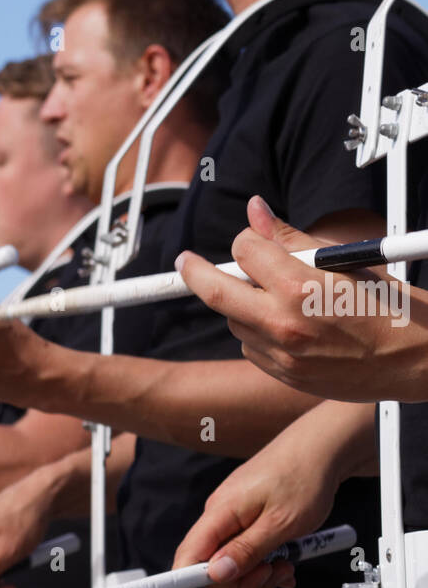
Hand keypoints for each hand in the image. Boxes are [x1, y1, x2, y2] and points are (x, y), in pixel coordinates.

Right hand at [168, 410, 350, 587]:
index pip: (187, 557)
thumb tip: (215, 575)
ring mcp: (232, 517)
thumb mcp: (280, 524)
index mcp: (220, 513)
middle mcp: (220, 516)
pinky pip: (246, 552)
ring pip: (233, 564)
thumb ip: (246, 551)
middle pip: (213, 568)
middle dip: (243, 581)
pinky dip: (265, 563)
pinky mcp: (246, 519)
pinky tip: (285, 559)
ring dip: (260, 573)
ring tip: (287, 562)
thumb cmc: (304, 477)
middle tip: (275, 572)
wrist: (320, 449)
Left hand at [177, 196, 427, 401]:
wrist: (414, 360)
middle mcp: (284, 324)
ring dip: (241, 305)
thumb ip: (291, 239)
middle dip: (195, 274)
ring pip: (235, 322)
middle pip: (217, 293)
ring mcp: (281, 356)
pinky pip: (251, 348)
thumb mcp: (345, 261)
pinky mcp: (284, 377)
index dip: (246, 239)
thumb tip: (255, 211)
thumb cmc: (389, 305)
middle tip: (183, 262)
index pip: (245, 250)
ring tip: (276, 297)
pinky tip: (287, 326)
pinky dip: (257, 332)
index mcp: (300, 287)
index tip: (247, 239)